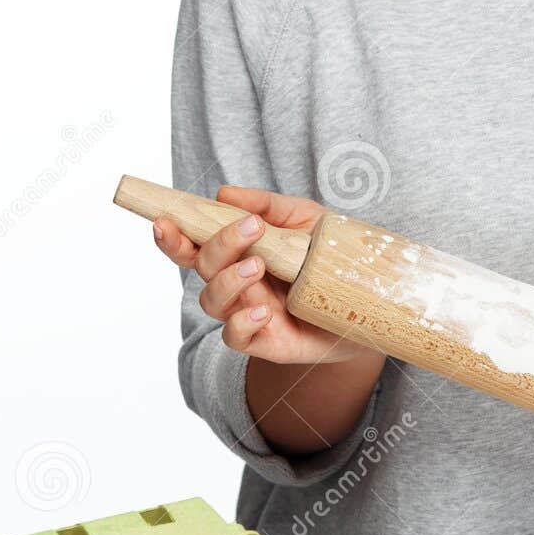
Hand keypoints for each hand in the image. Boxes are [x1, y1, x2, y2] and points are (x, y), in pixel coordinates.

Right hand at [152, 184, 363, 365]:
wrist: (369, 304)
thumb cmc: (329, 257)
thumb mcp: (306, 220)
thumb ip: (268, 206)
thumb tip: (225, 193)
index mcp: (240, 253)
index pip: (196, 244)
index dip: (174, 235)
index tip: (165, 220)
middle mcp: (237, 282)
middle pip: (203, 266)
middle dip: (217, 245)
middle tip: (251, 228)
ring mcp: (248, 312)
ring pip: (212, 300)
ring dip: (228, 280)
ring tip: (258, 266)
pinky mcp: (266, 341)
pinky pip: (236, 337)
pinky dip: (242, 322)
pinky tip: (264, 310)